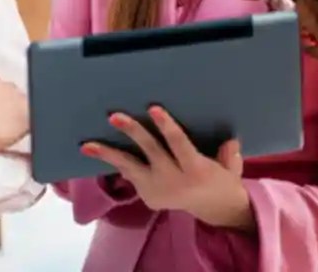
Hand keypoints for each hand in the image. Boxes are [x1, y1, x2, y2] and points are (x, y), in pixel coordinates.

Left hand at [81, 106, 253, 230]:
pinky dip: (114, 162)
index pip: (179, 144)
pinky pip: (129, 174)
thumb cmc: (220, 176)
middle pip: (151, 151)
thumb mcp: (230, 168)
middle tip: (114, 115)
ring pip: (130, 166)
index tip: (153, 108)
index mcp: (196, 170)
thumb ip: (229, 155)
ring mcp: (157, 190)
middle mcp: (174, 181)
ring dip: (108, 154)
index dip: (167, 126)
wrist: (215, 209)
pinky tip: (95, 150)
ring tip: (87, 145)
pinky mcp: (147, 196)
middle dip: (132, 132)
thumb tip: (230, 141)